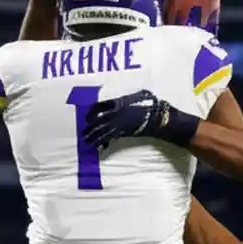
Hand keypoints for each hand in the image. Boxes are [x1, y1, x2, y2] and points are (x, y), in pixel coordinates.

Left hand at [81, 89, 199, 149]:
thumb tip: (125, 99)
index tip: (87, 115)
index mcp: (119, 102)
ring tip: (86, 142)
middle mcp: (116, 113)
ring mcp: (120, 124)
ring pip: (102, 130)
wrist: (159, 118)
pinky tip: (97, 147)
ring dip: (93, 136)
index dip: (93, 111)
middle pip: (98, 120)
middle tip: (83, 132)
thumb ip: (129, 98)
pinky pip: (110, 138)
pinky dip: (103, 142)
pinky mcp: (124, 133)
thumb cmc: (153, 105)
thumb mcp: (139, 96)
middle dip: (90, 126)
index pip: (101, 106)